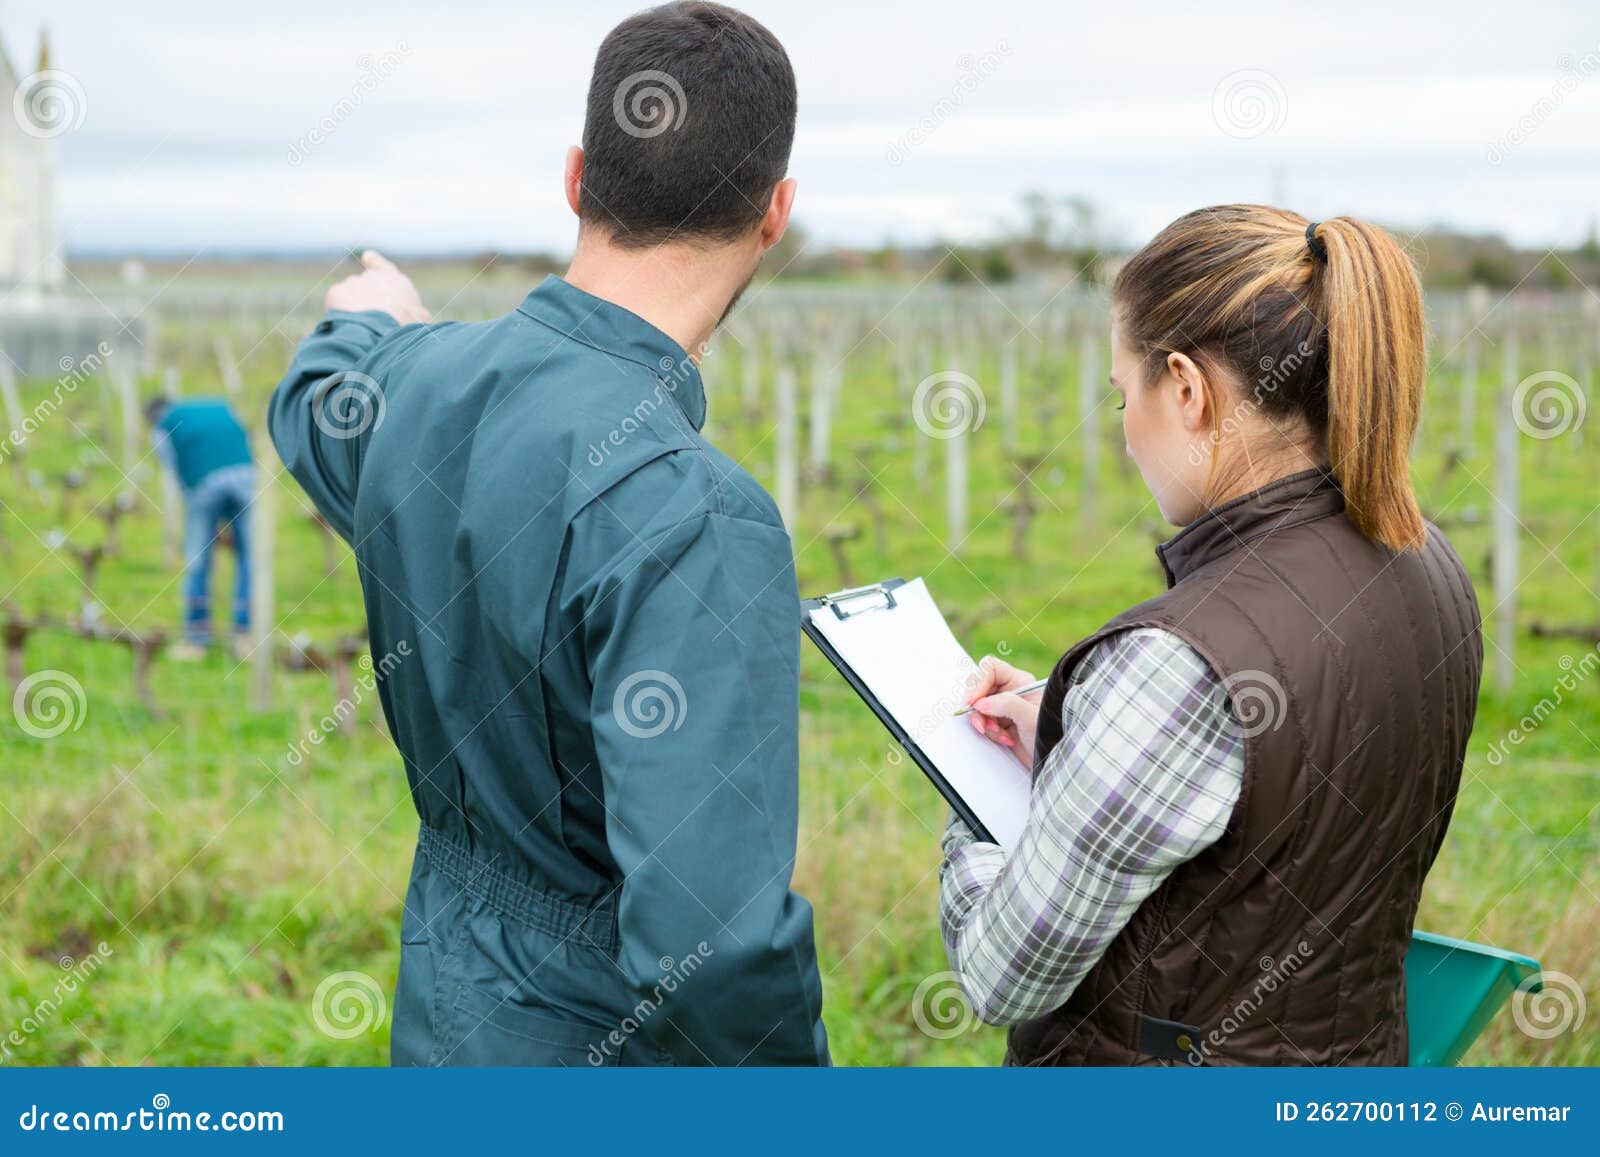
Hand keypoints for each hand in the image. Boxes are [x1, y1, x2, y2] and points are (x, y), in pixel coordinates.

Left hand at [324, 250, 430, 324]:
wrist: (383, 331)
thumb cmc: (406, 328)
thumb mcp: (420, 320)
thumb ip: (413, 312)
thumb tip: (413, 313)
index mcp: (397, 282)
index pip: (385, 269)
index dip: (376, 264)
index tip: (367, 257)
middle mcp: (374, 277)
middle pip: (365, 287)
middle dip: (363, 301)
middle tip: (367, 322)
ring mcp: (354, 283)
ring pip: (348, 296)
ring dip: (350, 310)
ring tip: (359, 330)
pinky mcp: (337, 292)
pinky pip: (335, 306)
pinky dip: (338, 315)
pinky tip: (347, 328)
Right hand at [964, 655, 1040, 769]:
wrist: (1052, 759)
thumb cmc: (1050, 735)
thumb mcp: (1030, 717)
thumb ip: (1007, 704)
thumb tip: (980, 703)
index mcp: (1020, 681)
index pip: (990, 668)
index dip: (979, 682)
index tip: (974, 701)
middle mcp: (1009, 691)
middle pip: (979, 687)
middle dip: (978, 707)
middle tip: (981, 723)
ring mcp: (1002, 707)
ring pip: (977, 707)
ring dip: (984, 722)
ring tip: (1000, 734)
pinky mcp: (998, 723)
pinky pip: (981, 722)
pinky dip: (989, 733)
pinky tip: (1005, 739)